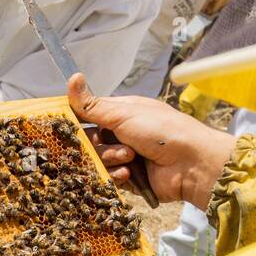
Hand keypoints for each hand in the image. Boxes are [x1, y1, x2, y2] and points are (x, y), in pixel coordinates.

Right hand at [67, 73, 235, 210]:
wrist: (191, 163)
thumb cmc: (162, 131)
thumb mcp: (124, 113)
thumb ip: (92, 104)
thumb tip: (72, 77)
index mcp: (121, 113)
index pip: (88, 115)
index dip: (76, 120)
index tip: (64, 126)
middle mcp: (121, 134)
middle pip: (90, 141)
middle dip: (98, 144)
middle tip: (112, 143)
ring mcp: (124, 157)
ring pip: (98, 160)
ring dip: (111, 158)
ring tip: (130, 157)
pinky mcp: (128, 179)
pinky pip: (109, 178)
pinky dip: (117, 175)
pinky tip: (130, 173)